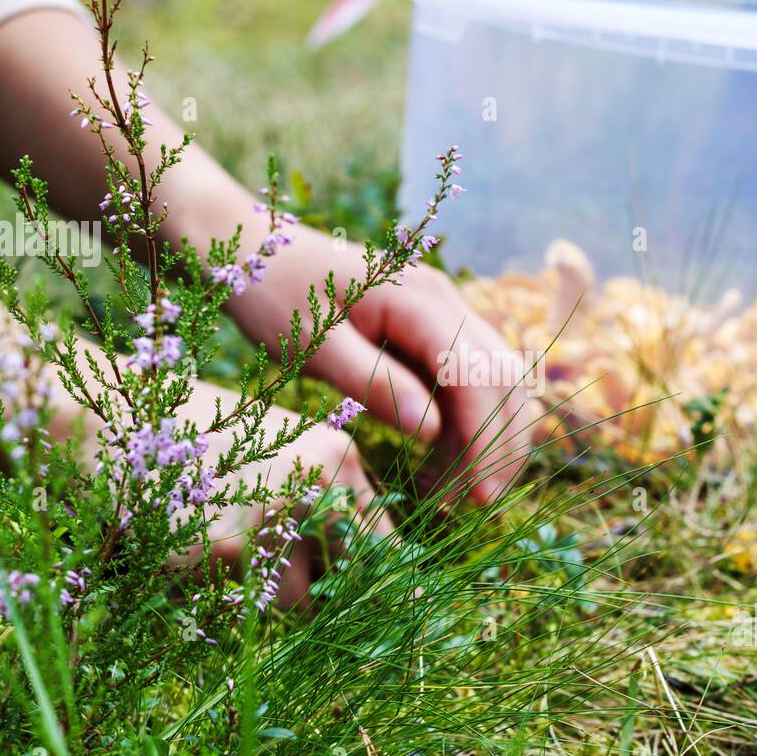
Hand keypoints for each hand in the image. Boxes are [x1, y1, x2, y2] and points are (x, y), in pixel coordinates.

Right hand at [97, 383, 391, 609]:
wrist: (118, 421)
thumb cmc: (203, 442)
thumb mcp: (282, 452)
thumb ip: (327, 503)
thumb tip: (379, 583)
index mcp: (338, 459)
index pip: (385, 547)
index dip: (383, 593)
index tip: (390, 627)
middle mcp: (321, 485)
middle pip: (350, 582)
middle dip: (325, 597)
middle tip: (282, 581)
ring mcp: (278, 517)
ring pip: (300, 604)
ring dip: (269, 597)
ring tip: (226, 547)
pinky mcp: (231, 550)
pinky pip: (248, 606)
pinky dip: (225, 594)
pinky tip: (197, 550)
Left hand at [228, 229, 536, 503]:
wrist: (252, 251)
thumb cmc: (272, 296)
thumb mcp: (314, 348)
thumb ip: (374, 385)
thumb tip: (432, 432)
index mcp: (417, 299)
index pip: (478, 375)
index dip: (487, 438)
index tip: (476, 496)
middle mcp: (444, 299)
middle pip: (504, 377)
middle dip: (500, 444)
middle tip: (473, 504)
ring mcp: (443, 309)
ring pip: (497, 379)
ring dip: (490, 435)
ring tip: (451, 490)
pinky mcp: (432, 327)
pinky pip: (471, 377)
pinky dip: (468, 421)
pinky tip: (440, 460)